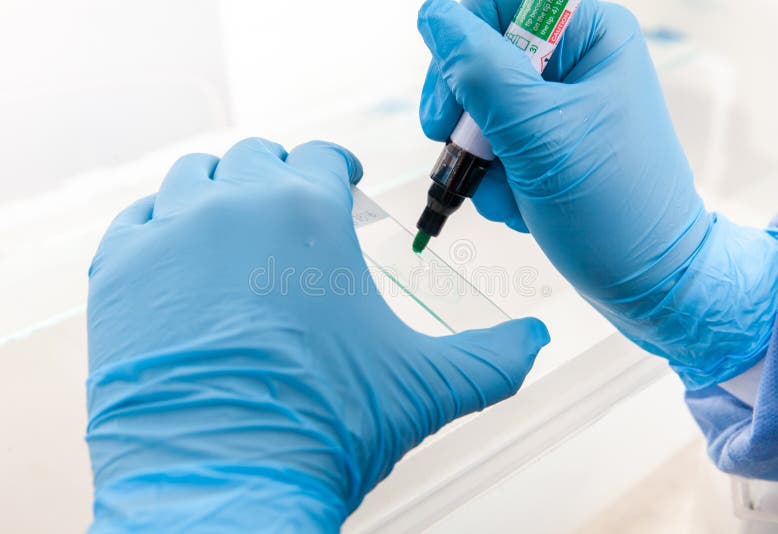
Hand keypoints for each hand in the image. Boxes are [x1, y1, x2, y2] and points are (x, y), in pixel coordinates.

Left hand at [86, 138, 549, 530]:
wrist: (224, 487)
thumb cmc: (326, 429)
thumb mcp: (426, 387)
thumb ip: (494, 357)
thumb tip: (537, 339)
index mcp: (307, 212)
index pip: (321, 155)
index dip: (336, 164)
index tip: (341, 179)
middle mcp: (233, 206)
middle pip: (254, 158)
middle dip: (278, 175)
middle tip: (290, 208)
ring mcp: (167, 236)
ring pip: (190, 178)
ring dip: (216, 191)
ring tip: (232, 224)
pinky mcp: (117, 276)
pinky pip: (135, 222)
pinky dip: (157, 226)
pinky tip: (176, 255)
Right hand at [418, 0, 777, 388]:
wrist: (649, 282)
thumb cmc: (613, 209)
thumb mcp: (539, 136)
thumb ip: (479, 72)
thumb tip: (433, 16)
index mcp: (590, 36)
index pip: (496, 8)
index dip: (460, 54)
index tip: (446, 113)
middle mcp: (575, 63)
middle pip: (480, 60)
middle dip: (467, 120)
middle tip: (464, 157)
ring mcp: (560, 109)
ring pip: (479, 111)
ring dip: (480, 162)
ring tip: (511, 197)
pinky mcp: (548, 146)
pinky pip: (494, 147)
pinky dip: (495, 183)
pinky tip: (521, 207)